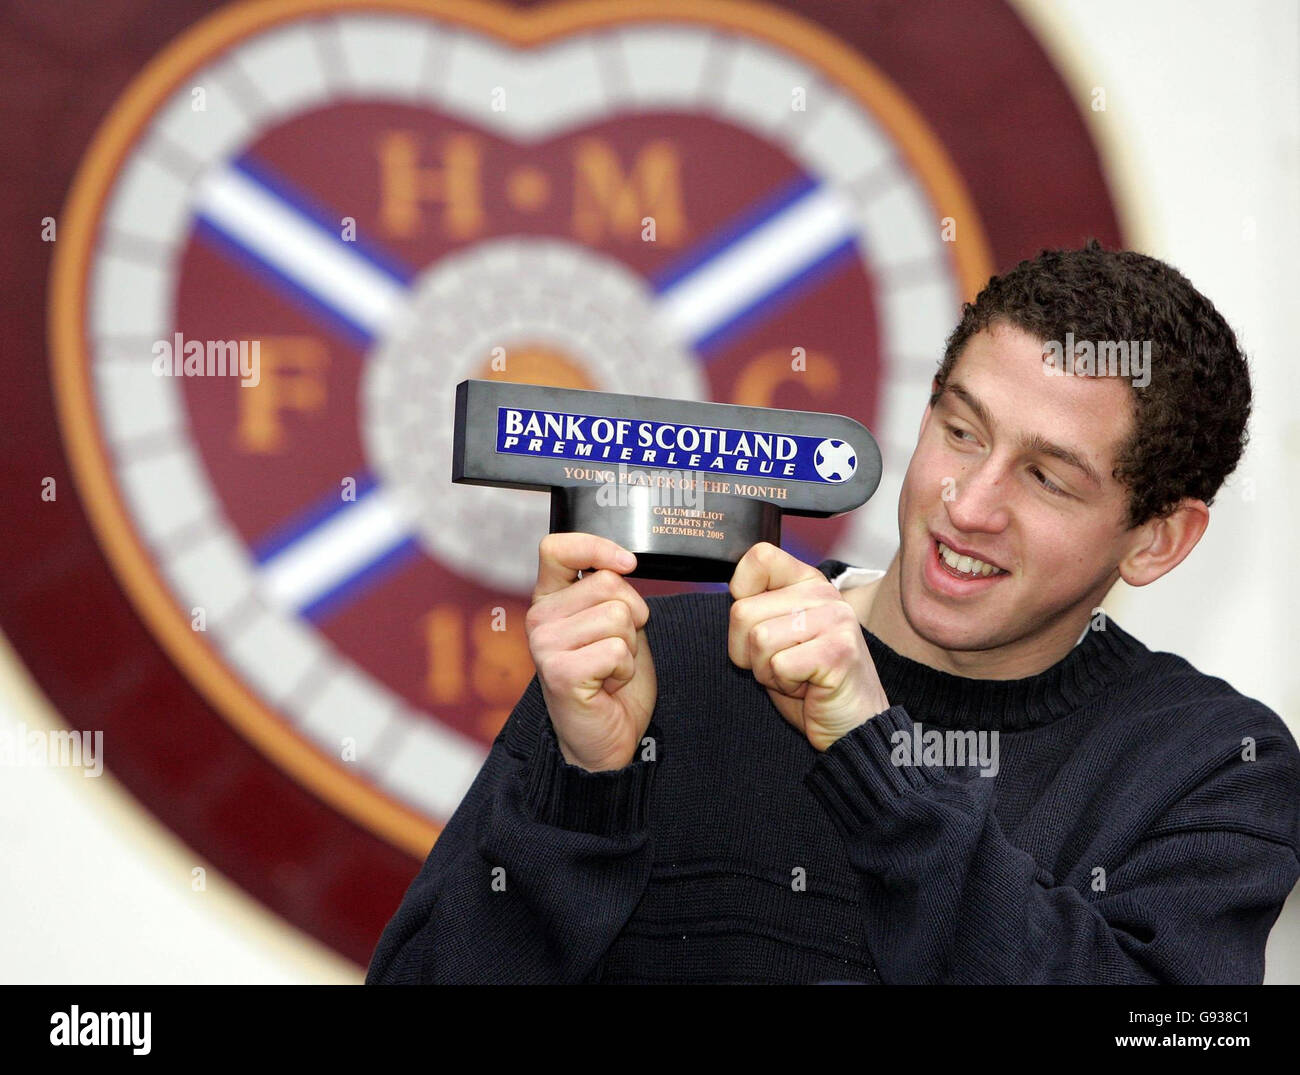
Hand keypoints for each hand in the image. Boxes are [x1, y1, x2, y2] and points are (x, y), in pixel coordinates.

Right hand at [525, 533, 656, 771]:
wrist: (605, 737)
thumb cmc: (611, 679)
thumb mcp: (614, 622)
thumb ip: (610, 591)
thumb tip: (623, 562)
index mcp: (548, 599)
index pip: (557, 548)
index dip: (596, 547)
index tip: (626, 563)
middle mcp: (538, 618)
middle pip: (608, 583)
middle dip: (632, 615)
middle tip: (616, 649)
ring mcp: (544, 645)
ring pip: (618, 616)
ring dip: (630, 647)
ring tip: (610, 669)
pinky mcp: (558, 672)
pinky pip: (617, 650)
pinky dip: (625, 669)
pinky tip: (607, 685)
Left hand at [728, 542, 888, 750]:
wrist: (851, 725)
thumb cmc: (809, 681)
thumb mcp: (778, 634)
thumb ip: (759, 607)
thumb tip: (733, 593)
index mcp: (808, 582)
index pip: (759, 558)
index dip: (741, 595)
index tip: (760, 623)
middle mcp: (824, 594)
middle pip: (743, 611)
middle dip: (749, 651)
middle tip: (783, 664)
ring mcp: (835, 620)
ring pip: (758, 639)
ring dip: (767, 670)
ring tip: (796, 675)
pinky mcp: (838, 652)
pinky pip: (779, 664)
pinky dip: (784, 685)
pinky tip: (808, 687)